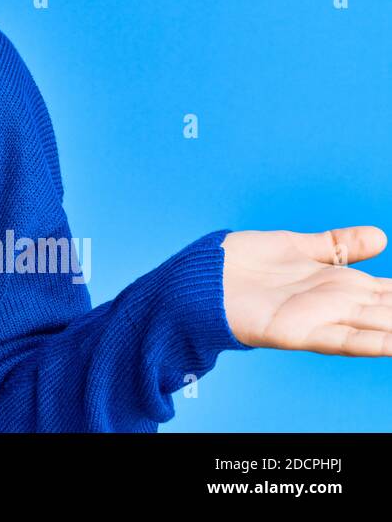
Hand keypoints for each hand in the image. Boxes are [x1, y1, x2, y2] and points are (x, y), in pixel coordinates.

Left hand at [222, 226, 391, 355]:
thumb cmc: (247, 262)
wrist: (205, 273)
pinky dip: (368, 343)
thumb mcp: (299, 247)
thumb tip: (380, 237)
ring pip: (370, 327)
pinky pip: (338, 339)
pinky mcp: (294, 332)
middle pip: (384, 311)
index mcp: (339, 284)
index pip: (386, 292)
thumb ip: (339, 246)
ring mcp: (317, 319)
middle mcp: (334, 304)